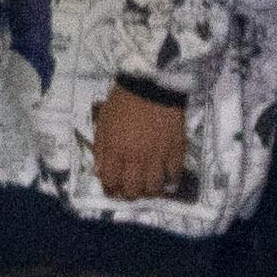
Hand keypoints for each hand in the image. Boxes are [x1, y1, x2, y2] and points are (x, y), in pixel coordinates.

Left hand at [88, 85, 193, 207]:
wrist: (152, 83)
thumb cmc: (124, 100)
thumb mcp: (103, 122)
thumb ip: (101, 149)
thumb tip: (101, 172)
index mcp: (115, 150)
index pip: (110, 182)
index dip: (111, 189)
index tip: (113, 188)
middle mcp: (136, 157)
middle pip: (133, 190)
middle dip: (129, 193)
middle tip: (131, 188)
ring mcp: (158, 155)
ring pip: (154, 188)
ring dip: (150, 190)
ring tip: (149, 185)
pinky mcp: (176, 149)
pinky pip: (174, 174)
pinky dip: (170, 179)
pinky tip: (166, 177)